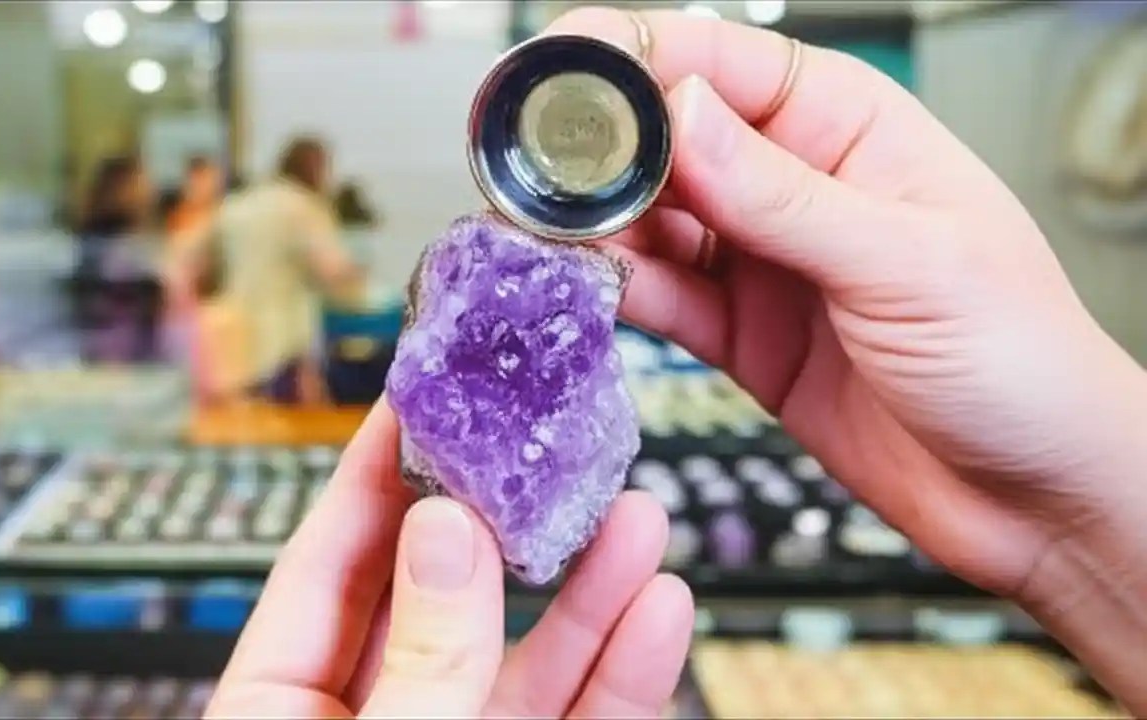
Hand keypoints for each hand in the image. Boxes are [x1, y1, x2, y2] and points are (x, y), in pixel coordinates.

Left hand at [206, 402, 693, 717]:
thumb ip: (418, 658)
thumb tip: (443, 533)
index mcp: (281, 712)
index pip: (328, 562)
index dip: (377, 472)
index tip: (419, 392)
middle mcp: (375, 718)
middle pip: (444, 595)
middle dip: (505, 517)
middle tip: (545, 437)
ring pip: (528, 655)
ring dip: (588, 584)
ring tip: (631, 508)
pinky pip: (583, 719)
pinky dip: (624, 666)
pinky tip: (654, 606)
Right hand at [551, 7, 1146, 711]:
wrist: (1032, 498)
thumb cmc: (1019, 363)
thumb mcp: (906, 264)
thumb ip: (784, 197)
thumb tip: (683, 114)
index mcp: (853, 131)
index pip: (727, 64)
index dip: (638, 56)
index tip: (565, 68)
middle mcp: (797, 187)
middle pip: (671, 140)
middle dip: (598, 147)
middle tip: (531, 166)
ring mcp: (764, 261)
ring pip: (652, 219)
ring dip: (594, 222)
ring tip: (540, 230)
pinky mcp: (741, 334)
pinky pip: (661, 296)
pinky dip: (617, 290)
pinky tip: (586, 286)